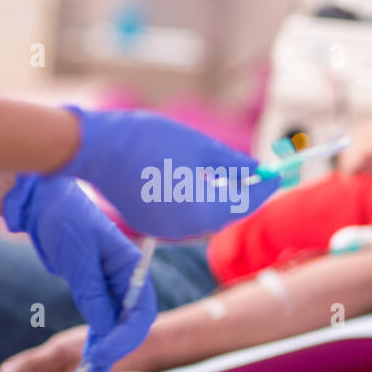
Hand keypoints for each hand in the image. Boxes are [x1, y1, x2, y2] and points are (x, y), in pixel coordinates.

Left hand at [0, 175, 156, 371]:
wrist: (42, 199)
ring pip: (118, 323)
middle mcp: (128, 279)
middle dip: (116, 347)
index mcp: (132, 268)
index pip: (140, 312)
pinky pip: (103, 317)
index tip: (102, 354)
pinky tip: (89, 351)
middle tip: (94, 370)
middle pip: (132, 322)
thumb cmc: (63, 218)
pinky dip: (97, 335)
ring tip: (91, 368)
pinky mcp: (96, 287)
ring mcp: (112, 284)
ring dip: (106, 345)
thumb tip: (104, 330)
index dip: (124, 337)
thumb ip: (93, 294)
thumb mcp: (78, 258)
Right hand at [54, 106, 281, 238]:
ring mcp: (166, 230)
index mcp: (202, 210)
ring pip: (206, 216)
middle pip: (227, 213)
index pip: (245, 203)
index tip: (279, 174)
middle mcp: (186, 228)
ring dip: (220, 198)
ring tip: (231, 175)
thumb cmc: (146, 140)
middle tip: (259, 175)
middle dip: (244, 194)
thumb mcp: (199, 146)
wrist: (92, 148)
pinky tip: (199, 181)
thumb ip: (232, 163)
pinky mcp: (151, 224)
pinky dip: (197, 201)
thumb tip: (257, 169)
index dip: (264, 188)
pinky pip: (185, 217)